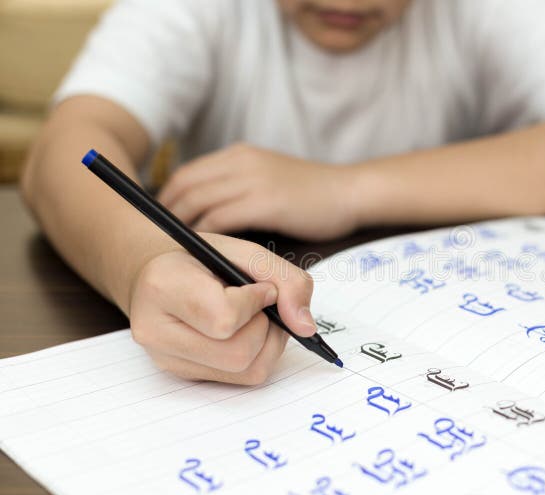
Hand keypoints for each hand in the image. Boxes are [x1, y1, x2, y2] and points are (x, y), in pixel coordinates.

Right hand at [128, 233, 316, 384]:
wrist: (158, 274)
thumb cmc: (201, 259)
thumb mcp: (245, 251)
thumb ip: (285, 279)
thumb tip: (305, 327)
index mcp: (164, 287)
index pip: (224, 318)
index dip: (255, 303)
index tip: (261, 287)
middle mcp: (157, 330)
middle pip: (238, 353)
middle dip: (266, 327)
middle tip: (262, 303)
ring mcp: (168, 359)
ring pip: (245, 370)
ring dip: (267, 342)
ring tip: (257, 317)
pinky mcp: (183, 375)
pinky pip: (241, 378)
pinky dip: (258, 354)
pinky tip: (247, 331)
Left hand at [157, 144, 357, 240]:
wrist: (349, 192)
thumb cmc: (313, 194)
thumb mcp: (270, 179)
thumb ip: (242, 187)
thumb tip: (214, 210)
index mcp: (240, 155)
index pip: (189, 173)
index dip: (169, 198)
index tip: (161, 221)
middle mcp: (241, 162)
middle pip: (186, 186)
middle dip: (167, 214)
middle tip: (157, 240)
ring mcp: (253, 180)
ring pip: (198, 201)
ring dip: (182, 227)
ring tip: (175, 251)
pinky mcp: (266, 202)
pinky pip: (221, 217)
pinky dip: (207, 235)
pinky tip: (205, 251)